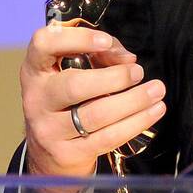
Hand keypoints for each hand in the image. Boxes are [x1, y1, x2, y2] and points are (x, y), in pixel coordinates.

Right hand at [19, 23, 166, 192]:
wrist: (49, 154)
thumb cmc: (68, 101)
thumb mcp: (75, 72)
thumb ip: (101, 56)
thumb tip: (128, 59)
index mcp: (35, 70)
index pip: (43, 44)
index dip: (76, 39)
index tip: (106, 42)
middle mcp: (37, 99)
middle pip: (74, 86)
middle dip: (114, 78)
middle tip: (138, 72)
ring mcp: (48, 129)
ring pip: (95, 114)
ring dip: (133, 101)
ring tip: (156, 90)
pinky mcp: (67, 153)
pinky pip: (107, 137)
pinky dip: (136, 122)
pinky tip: (154, 110)